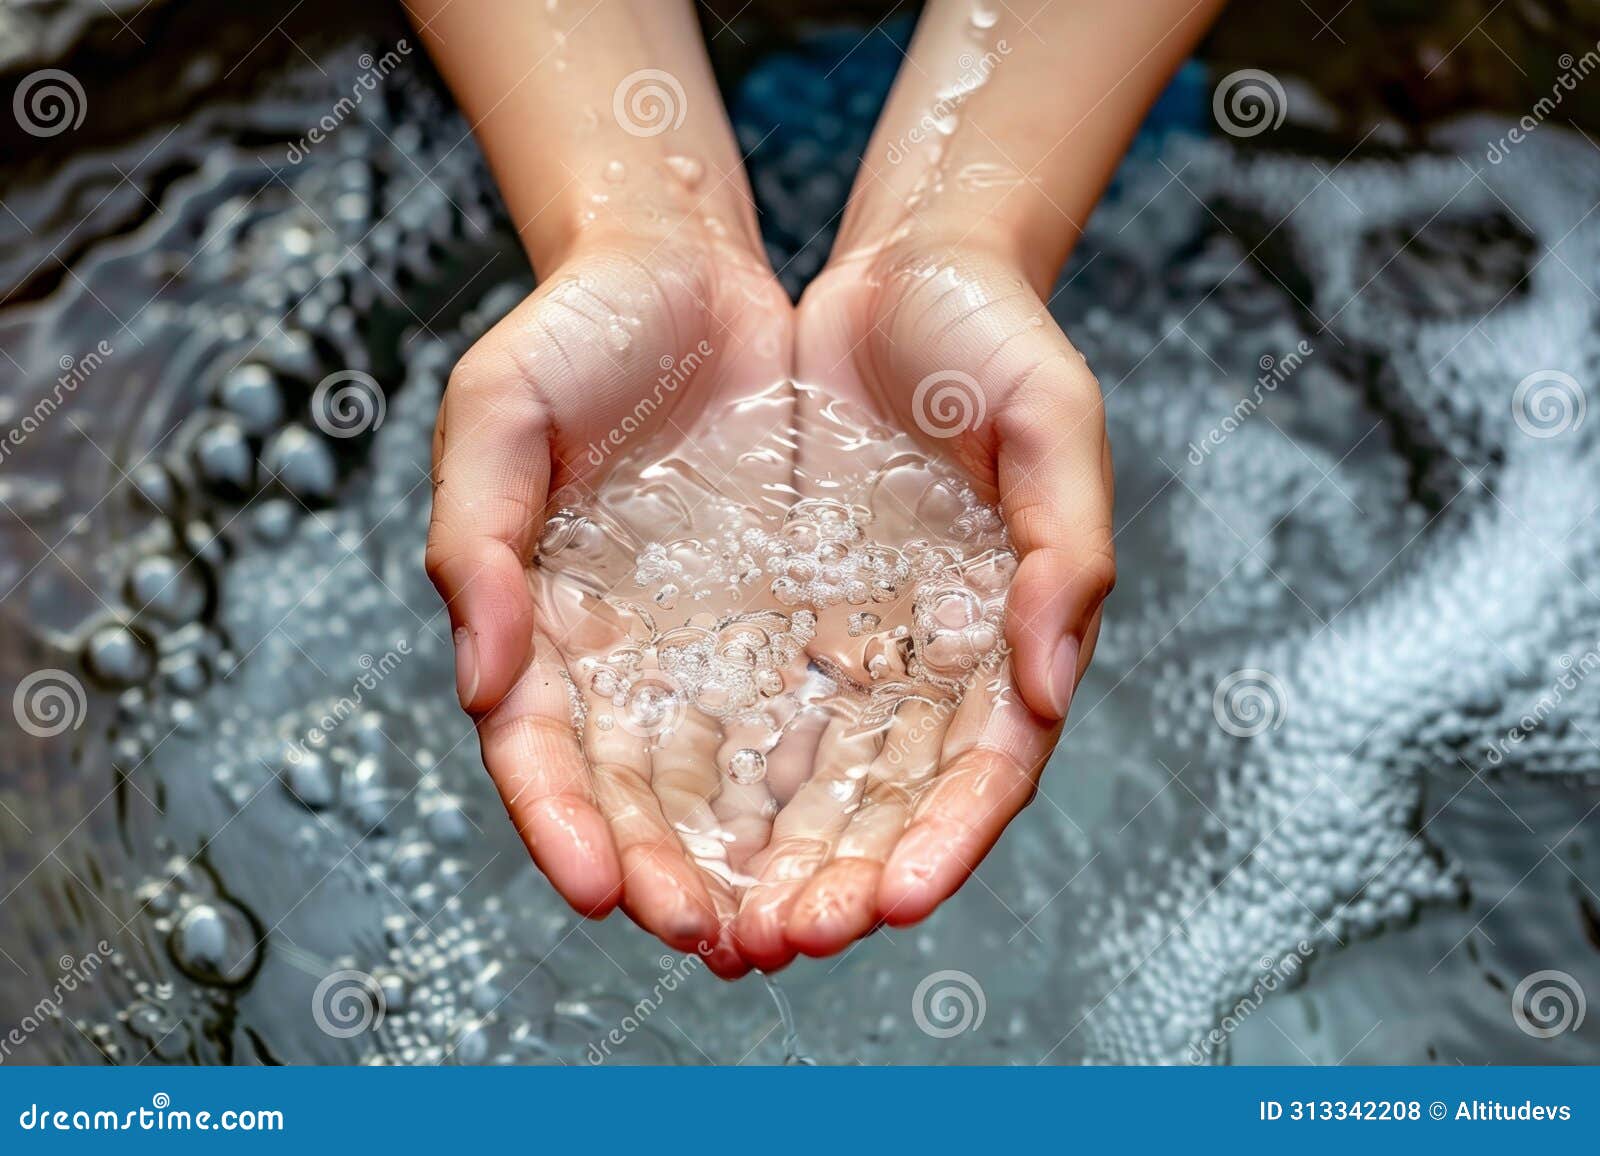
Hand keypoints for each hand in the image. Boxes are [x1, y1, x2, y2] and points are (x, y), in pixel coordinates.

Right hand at [426, 227, 790, 976]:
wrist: (690, 266)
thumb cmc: (579, 330)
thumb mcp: (500, 412)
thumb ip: (476, 541)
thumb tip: (481, 684)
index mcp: (541, 623)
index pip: (543, 754)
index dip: (565, 827)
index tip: (604, 890)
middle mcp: (628, 658)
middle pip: (646, 800)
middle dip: (682, 878)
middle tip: (729, 942)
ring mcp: (715, 645)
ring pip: (738, 784)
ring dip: (768, 862)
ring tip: (807, 922)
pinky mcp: (798, 619)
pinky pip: (821, 718)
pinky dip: (835, 785)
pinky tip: (862, 838)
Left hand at [726, 236, 1114, 969]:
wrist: (895, 268)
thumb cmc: (990, 333)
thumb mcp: (1053, 417)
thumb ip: (1063, 550)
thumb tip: (1051, 686)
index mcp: (1004, 631)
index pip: (980, 769)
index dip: (941, 843)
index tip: (890, 901)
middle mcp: (923, 657)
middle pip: (880, 801)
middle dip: (833, 878)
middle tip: (775, 940)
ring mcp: (845, 639)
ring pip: (800, 778)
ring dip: (759, 855)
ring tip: (709, 919)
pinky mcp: (772, 611)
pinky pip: (732, 706)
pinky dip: (707, 774)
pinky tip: (669, 828)